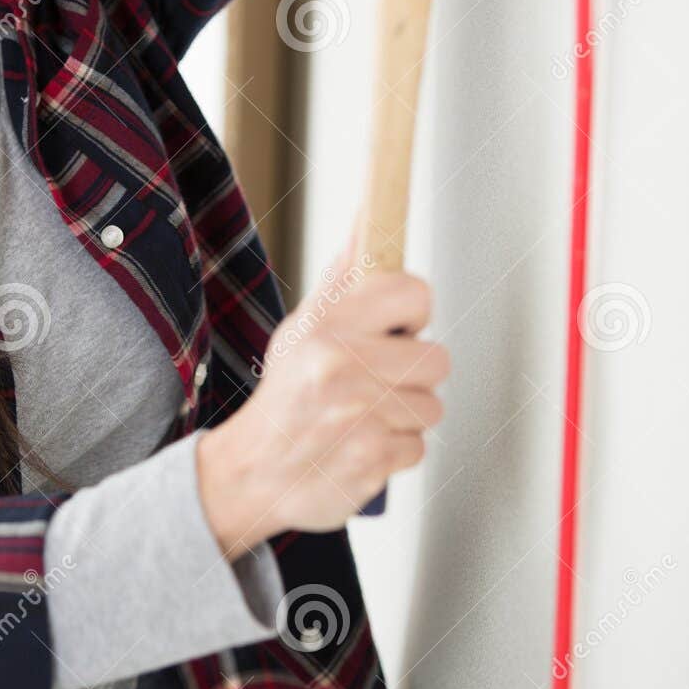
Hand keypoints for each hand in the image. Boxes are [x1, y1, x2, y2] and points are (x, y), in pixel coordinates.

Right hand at [195, 244, 449, 557]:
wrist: (251, 472)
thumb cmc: (286, 397)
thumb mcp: (301, 329)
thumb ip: (342, 279)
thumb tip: (366, 216)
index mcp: (329, 326)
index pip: (414, 294)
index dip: (413, 314)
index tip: (398, 329)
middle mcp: (344, 366)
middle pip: (438, 360)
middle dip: (413, 375)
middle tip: (377, 380)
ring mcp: (361, 416)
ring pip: (432, 407)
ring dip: (405, 415)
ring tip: (365, 415)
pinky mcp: (372, 459)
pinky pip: (418, 447)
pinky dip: (394, 451)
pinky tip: (361, 443)